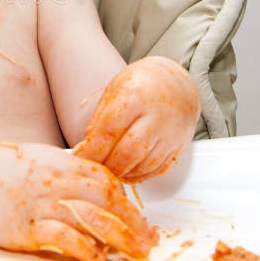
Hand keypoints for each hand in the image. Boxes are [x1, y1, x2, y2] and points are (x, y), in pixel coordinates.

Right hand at [0, 142, 157, 260]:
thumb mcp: (37, 156)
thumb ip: (65, 168)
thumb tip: (96, 183)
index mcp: (58, 161)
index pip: (104, 180)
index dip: (128, 200)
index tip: (142, 218)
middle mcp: (53, 181)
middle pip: (104, 201)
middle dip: (132, 223)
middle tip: (149, 241)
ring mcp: (38, 204)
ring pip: (89, 220)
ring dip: (117, 238)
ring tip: (133, 253)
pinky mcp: (23, 227)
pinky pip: (61, 238)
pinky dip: (83, 248)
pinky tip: (95, 257)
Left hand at [73, 56, 200, 182]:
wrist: (176, 84)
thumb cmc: (139, 86)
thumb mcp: (114, 91)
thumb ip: (100, 119)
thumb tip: (87, 148)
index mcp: (134, 97)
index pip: (109, 130)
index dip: (93, 150)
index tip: (80, 159)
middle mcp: (156, 116)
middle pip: (128, 153)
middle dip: (107, 165)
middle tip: (95, 167)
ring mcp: (170, 133)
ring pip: (143, 165)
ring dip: (123, 173)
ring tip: (109, 170)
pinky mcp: (179, 147)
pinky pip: (157, 170)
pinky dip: (139, 176)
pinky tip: (127, 172)